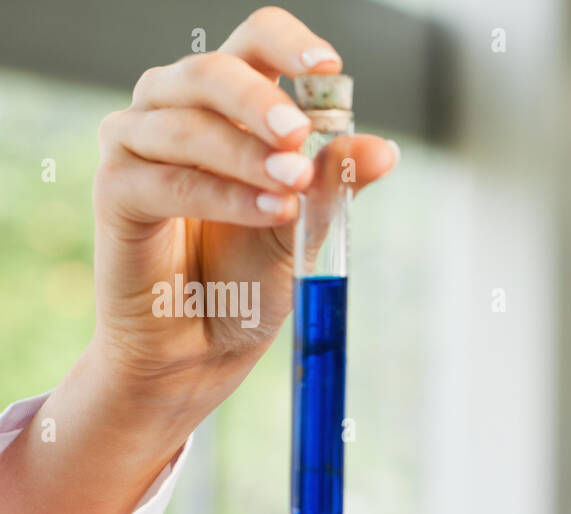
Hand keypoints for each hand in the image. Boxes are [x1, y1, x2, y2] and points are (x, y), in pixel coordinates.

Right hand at [0, 7, 398, 513]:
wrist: (206, 344)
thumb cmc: (253, 275)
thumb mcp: (309, 224)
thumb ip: (336, 184)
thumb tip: (384, 150)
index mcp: (230, 102)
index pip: (253, 42)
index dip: (289, 45)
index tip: (330, 69)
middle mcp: (175, 108)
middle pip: (212, 71)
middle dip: (260, 101)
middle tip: (300, 136)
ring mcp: (138, 145)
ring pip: (186, 123)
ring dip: (244, 154)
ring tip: (293, 188)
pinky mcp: (117, 193)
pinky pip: (167, 180)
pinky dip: (221, 194)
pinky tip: (268, 212)